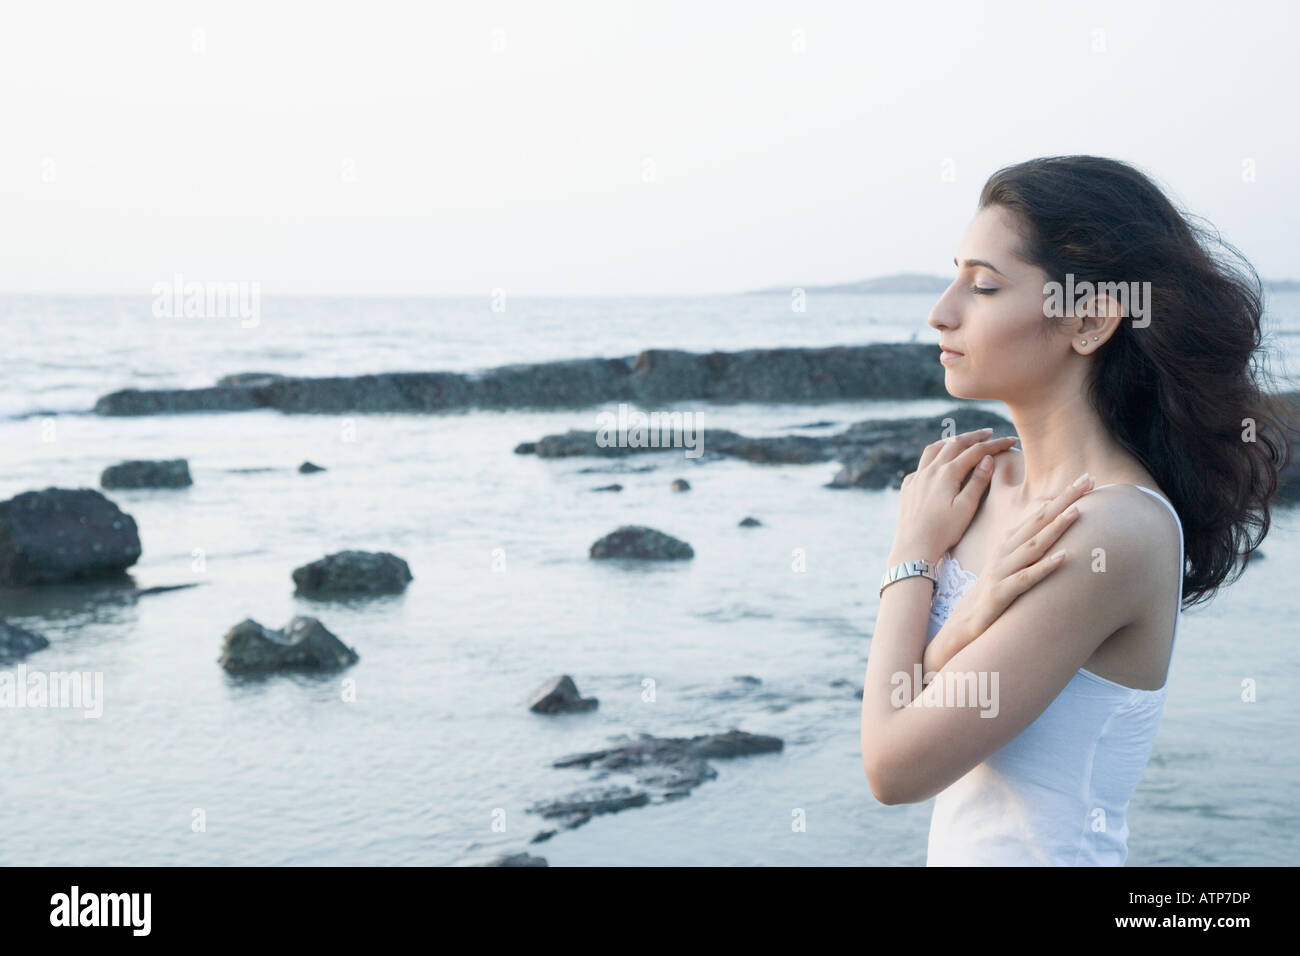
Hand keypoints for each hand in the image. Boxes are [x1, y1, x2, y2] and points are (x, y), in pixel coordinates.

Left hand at [889, 428, 1019, 564]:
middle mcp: (930, 470)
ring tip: (962, 440)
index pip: (976, 451)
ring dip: (950, 441)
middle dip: (974, 436)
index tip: (1011, 440)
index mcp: (947, 473)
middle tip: (989, 433)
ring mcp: (916, 477)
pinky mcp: (908, 487)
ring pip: (933, 449)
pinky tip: (937, 463)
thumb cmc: (944, 531)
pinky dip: (933, 457)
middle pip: (954, 444)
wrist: (914, 546)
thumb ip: (977, 482)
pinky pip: (921, 464)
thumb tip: (987, 459)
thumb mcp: (966, 508)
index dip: (995, 444)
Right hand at [926, 470, 1096, 672]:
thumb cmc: (997, 589)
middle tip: (1088, 480)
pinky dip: (1045, 568)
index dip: (1063, 495)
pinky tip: (1064, 559)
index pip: (1040, 512)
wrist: (969, 621)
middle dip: (1064, 499)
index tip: (1087, 479)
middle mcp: (1007, 550)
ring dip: (1055, 528)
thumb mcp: (1012, 562)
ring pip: (1034, 546)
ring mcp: (1004, 570)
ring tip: (1077, 512)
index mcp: (1011, 541)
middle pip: (1039, 520)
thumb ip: (1031, 543)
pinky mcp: (1003, 593)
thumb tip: (1055, 525)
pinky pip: (1027, 579)